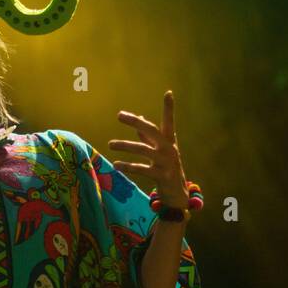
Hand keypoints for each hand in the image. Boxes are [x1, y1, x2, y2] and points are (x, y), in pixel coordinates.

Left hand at [108, 90, 188, 207]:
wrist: (177, 194)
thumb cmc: (166, 168)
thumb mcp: (159, 151)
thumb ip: (148, 136)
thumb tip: (138, 117)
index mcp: (169, 141)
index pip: (169, 121)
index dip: (169, 108)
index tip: (168, 92)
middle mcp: (169, 149)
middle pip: (152, 130)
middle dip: (135, 121)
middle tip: (119, 115)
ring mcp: (167, 163)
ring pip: (143, 150)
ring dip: (125, 146)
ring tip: (111, 144)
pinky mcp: (162, 176)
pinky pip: (141, 169)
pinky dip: (128, 167)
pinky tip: (116, 165)